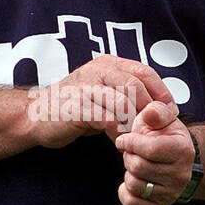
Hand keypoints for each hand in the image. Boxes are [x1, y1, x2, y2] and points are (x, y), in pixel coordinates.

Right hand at [30, 57, 176, 149]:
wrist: (35, 116)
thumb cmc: (74, 107)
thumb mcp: (103, 93)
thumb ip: (127, 95)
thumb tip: (160, 109)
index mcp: (107, 64)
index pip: (144, 72)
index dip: (161, 93)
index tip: (169, 113)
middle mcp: (97, 70)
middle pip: (136, 86)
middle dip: (149, 110)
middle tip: (154, 128)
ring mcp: (85, 87)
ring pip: (123, 102)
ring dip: (134, 123)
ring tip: (138, 137)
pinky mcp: (76, 108)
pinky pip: (106, 119)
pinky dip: (117, 132)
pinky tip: (120, 141)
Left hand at [115, 103, 195, 204]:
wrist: (179, 158)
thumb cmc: (167, 136)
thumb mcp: (163, 117)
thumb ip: (156, 111)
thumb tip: (149, 113)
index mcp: (182, 150)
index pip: (150, 149)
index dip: (130, 143)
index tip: (124, 139)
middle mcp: (180, 175)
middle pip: (138, 167)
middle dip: (128, 156)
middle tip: (131, 152)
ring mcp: (171, 194)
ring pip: (134, 185)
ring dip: (128, 173)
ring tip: (135, 164)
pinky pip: (132, 204)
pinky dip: (125, 192)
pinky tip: (132, 180)